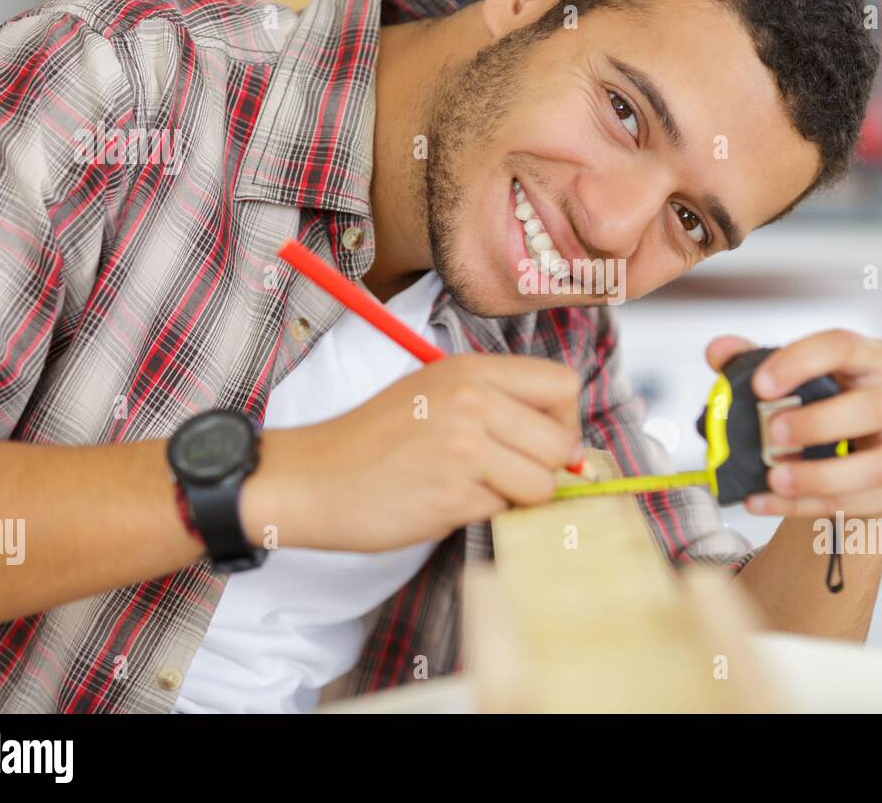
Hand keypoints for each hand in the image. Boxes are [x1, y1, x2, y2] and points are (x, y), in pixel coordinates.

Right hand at [243, 354, 583, 552]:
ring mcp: (463, 445)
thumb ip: (500, 406)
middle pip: (561, 442)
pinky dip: (480, 513)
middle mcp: (473, 400)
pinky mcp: (453, 492)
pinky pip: (502, 510)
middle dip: (544, 469)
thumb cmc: (375, 439)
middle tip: (507, 475)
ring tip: (469, 487)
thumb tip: (569, 450)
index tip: (540, 441)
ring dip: (514, 497)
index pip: (563, 385)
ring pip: (540, 484)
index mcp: (473, 369)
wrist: (312, 477)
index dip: (563, 421)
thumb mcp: (437, 394)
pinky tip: (442, 500)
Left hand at [706, 331, 881, 518]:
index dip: (801, 362)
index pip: (843, 347)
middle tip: (773, 433)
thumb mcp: (796, 381)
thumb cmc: (829, 407)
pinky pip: (857, 503)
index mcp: (874, 358)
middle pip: (874, 407)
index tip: (760, 385)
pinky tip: (766, 501)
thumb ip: (754, 362)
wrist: (856, 460)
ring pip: (876, 466)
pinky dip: (805, 506)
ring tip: (773, 478)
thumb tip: (718, 351)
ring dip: (819, 476)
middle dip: (819, 422)